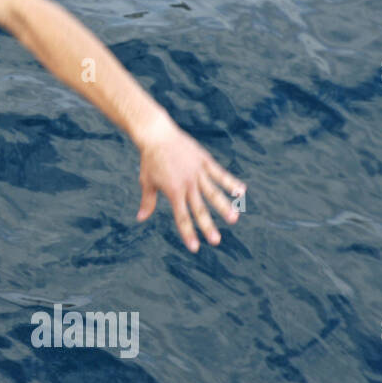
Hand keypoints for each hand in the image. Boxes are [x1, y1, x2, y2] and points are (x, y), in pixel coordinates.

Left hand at [135, 115, 245, 251]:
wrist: (156, 135)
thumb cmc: (150, 160)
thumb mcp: (146, 182)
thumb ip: (148, 201)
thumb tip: (140, 219)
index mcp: (173, 191)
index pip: (182, 216)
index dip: (188, 233)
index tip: (195, 248)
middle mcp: (187, 184)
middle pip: (199, 208)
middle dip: (207, 226)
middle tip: (216, 241)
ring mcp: (197, 172)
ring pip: (213, 192)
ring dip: (224, 206)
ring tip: (234, 218)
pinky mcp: (204, 160)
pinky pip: (219, 173)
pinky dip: (230, 182)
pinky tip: (242, 191)